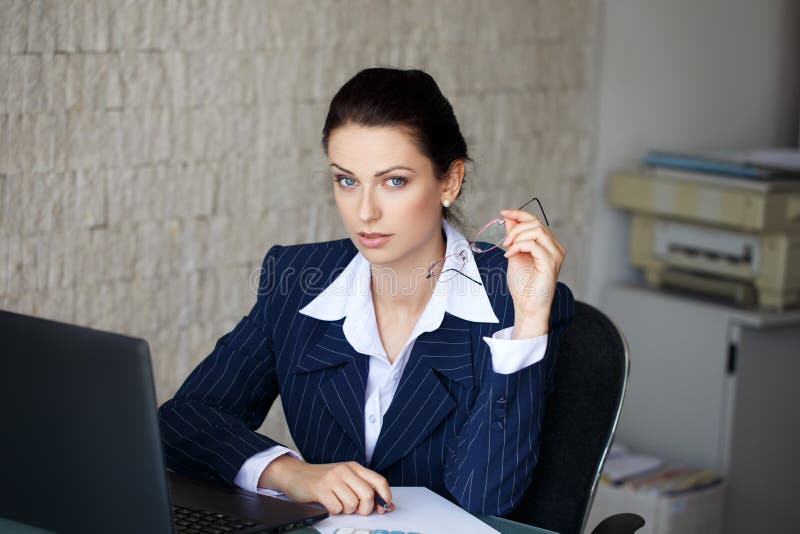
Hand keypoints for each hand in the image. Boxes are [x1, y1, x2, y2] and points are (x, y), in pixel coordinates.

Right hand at [259, 456, 393, 515]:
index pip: (379, 481)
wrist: (296, 474)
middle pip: (368, 495)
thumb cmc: (322, 479)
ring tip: (339, 504)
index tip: (384, 507)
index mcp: (354, 467)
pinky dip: (334, 511)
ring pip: (352, 504)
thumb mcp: (345, 478)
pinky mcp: (321, 489)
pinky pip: (336, 508)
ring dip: (347, 510)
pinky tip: (329, 504)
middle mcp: (345, 470)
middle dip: (365, 509)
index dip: (385, 497)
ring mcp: (333, 479)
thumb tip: (385, 505)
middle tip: (357, 510)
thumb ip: (363, 488)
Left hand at [500, 208, 565, 337]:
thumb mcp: (514, 255)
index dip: (519, 214)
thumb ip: (513, 238)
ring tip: (507, 248)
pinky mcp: (550, 264)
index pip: (535, 221)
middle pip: (535, 224)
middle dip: (515, 228)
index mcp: (548, 245)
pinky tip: (510, 255)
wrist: (527, 306)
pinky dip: (519, 246)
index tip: (503, 212)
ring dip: (517, 237)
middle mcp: (556, 248)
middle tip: (504, 242)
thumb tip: (508, 219)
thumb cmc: (523, 285)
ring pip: (536, 231)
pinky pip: (534, 245)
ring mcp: (555, 255)